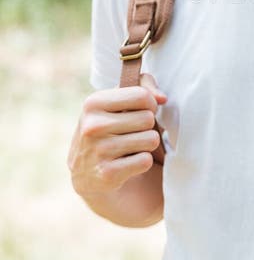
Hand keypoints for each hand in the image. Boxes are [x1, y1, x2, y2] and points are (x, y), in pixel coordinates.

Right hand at [68, 74, 166, 197]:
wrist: (85, 172)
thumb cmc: (109, 126)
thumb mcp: (116, 100)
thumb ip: (143, 85)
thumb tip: (162, 98)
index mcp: (93, 103)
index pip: (142, 96)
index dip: (149, 104)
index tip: (141, 111)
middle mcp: (93, 126)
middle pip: (148, 119)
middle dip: (147, 126)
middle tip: (132, 132)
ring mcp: (99, 150)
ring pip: (151, 140)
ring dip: (146, 144)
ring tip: (130, 147)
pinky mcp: (108, 173)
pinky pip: (146, 161)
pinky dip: (142, 162)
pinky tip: (127, 162)